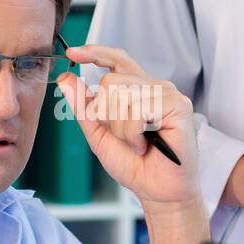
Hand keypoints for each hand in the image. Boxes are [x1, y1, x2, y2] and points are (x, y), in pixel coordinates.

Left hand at [58, 44, 200, 211]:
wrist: (157, 192)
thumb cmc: (135, 166)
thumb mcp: (99, 135)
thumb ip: (83, 107)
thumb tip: (66, 78)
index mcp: (139, 90)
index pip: (117, 60)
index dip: (95, 52)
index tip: (72, 53)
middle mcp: (155, 87)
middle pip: (110, 81)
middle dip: (106, 115)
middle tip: (124, 139)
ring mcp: (168, 94)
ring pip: (121, 94)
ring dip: (120, 128)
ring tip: (136, 144)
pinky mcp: (177, 106)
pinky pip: (137, 109)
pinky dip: (132, 133)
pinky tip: (144, 146)